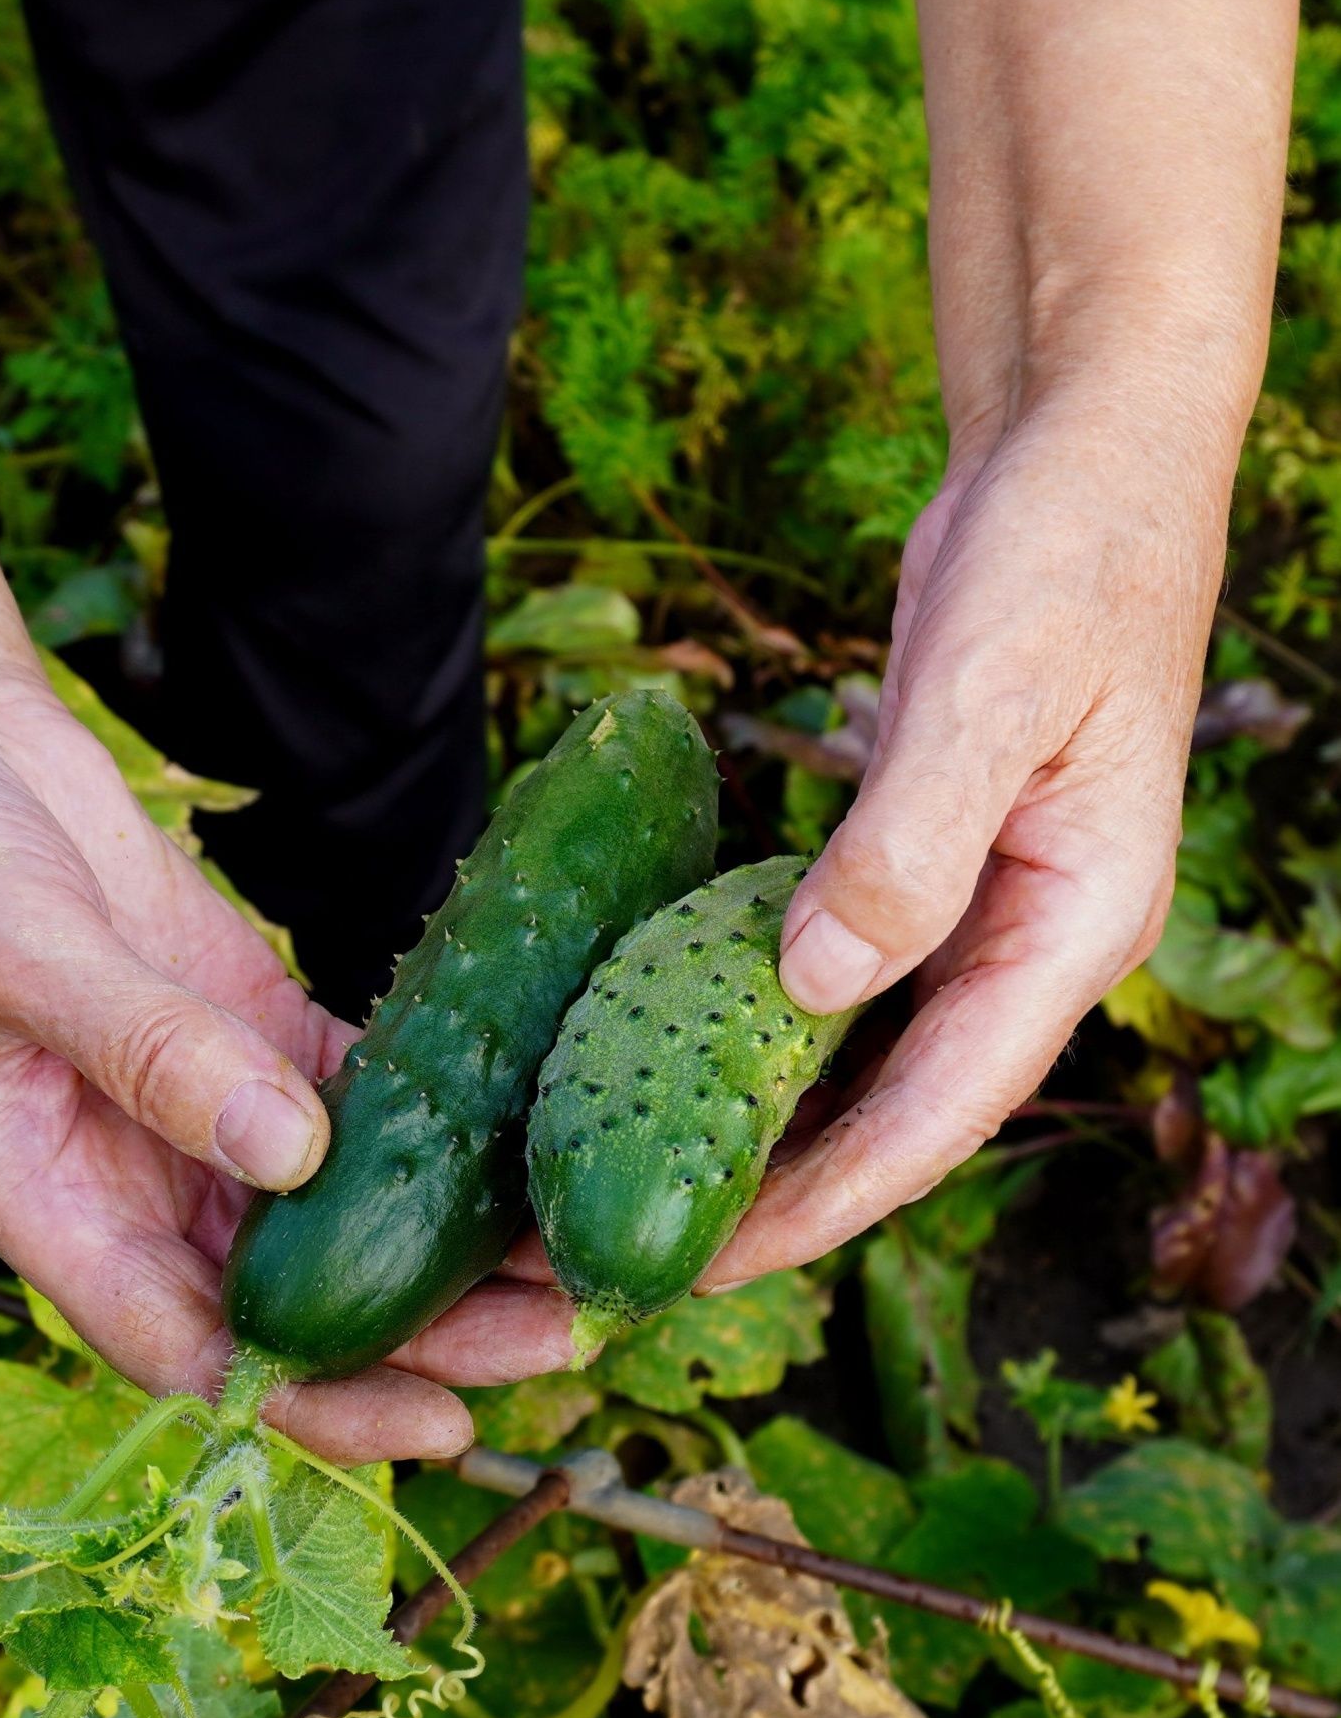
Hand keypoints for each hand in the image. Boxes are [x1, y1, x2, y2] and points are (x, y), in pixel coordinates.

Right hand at [0, 645, 574, 1461]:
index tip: (439, 1420)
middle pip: (296, 1294)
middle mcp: (132, 1177)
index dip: (315, 1400)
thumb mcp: (8, 948)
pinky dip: (440, 1105)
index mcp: (47, 1203)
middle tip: (574, 1321)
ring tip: (588, 1233)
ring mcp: (197, 1097)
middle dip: (430, 1323)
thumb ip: (141, 1048)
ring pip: (343, 1202)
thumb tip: (292, 1155)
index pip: (192, 1347)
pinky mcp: (245, 1015)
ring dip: (454, 1226)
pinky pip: (356, 1086)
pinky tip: (534, 1107)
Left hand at [695, 401, 1228, 1285]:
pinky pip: (838, 978)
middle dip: (777, 1193)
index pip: (941, 1111)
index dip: (824, 1200)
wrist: (1085, 453)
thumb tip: (813, 988)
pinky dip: (761, 1023)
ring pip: (862, 1056)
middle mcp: (1028, 940)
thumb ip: (908, 843)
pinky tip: (671, 1055)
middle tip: (633, 1254)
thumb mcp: (992, 691)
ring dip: (761, 1122)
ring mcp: (977, 906)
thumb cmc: (1067, 556)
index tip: (705, 1264)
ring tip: (638, 1183)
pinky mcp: (919, 863)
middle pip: (893, 1112)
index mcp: (1075, 927)